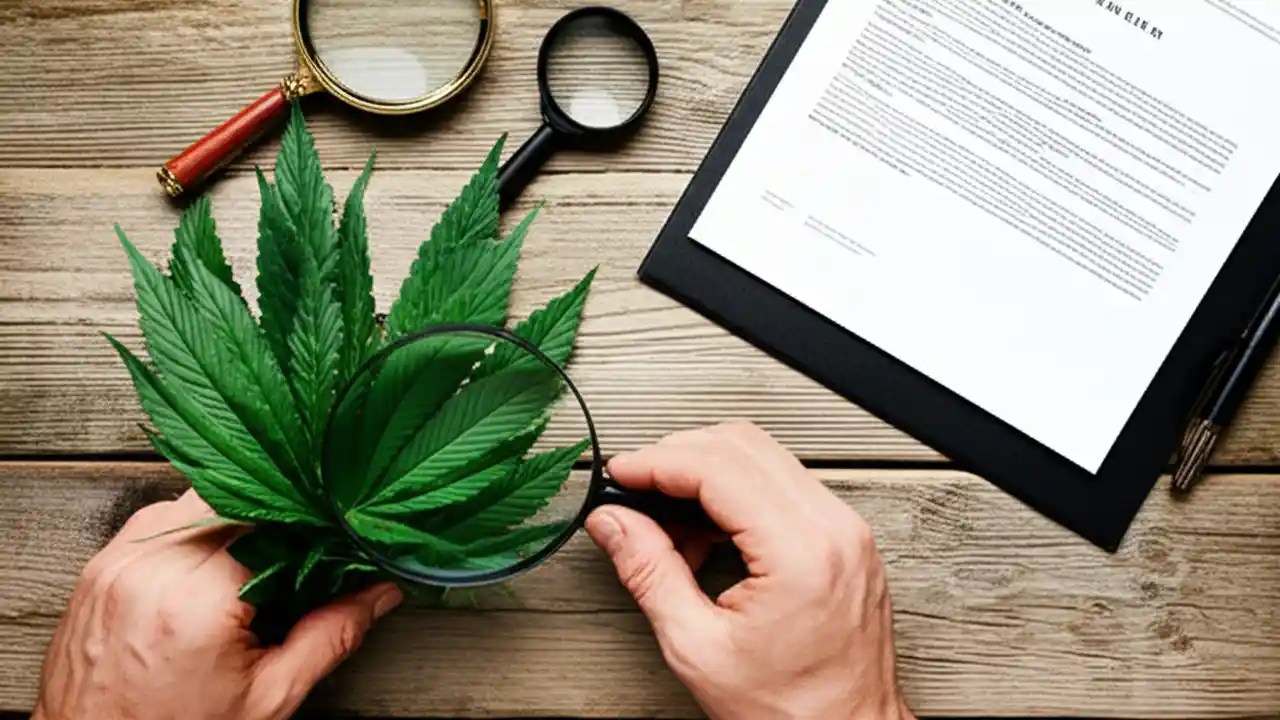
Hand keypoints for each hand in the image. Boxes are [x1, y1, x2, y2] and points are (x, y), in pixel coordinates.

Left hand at [34, 490, 402, 719]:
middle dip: (277, 518)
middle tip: (303, 553)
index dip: (312, 524)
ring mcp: (118, 563)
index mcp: (197, 599)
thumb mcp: (268, 698)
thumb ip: (330, 636)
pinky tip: (213, 564)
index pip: (273, 520)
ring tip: (258, 562)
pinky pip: (159, 518)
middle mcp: (151, 569)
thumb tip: (380, 592)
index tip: (337, 541)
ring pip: (198, 498)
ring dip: (236, 518)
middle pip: (237, 499)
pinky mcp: (100, 566)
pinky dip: (194, 530)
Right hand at [586, 422, 912, 719]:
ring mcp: (847, 530)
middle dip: (678, 456)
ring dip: (705, 472)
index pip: (719, 467)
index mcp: (802, 553)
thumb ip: (649, 572)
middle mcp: (835, 529)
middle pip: (743, 445)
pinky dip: (735, 493)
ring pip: (764, 457)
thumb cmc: (791, 712)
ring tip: (666, 523)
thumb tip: (613, 522)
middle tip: (634, 487)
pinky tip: (704, 534)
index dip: (657, 462)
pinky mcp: (846, 538)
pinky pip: (783, 486)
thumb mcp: (698, 648)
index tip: (619, 473)